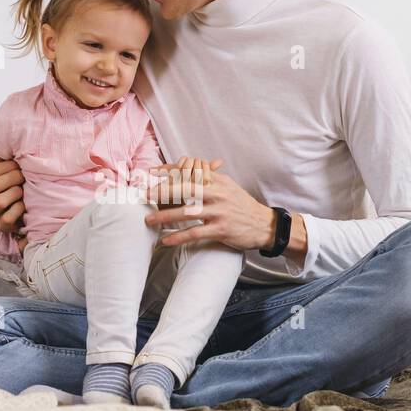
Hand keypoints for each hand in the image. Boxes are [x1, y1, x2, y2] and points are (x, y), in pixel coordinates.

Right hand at [0, 151, 25, 235]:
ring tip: (22, 190)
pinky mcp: (0, 227)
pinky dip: (19, 208)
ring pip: (0, 201)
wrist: (18, 218)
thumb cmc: (10, 194)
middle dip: (14, 177)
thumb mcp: (2, 180)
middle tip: (23, 176)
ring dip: (16, 193)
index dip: (7, 166)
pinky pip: (9, 217)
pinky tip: (23, 205)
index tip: (18, 165)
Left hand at [145, 161, 281, 252]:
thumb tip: (188, 170)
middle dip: (163, 192)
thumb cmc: (241, 206)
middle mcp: (218, 194)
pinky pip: (195, 233)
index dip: (169, 173)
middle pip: (185, 189)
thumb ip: (209, 178)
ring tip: (149, 220)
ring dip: (165, 216)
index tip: (152, 174)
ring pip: (187, 212)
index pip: (190, 173)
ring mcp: (219, 212)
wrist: (264, 225)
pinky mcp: (221, 230)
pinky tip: (166, 240)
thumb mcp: (228, 186)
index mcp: (217, 181)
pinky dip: (178, 237)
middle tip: (145, 195)